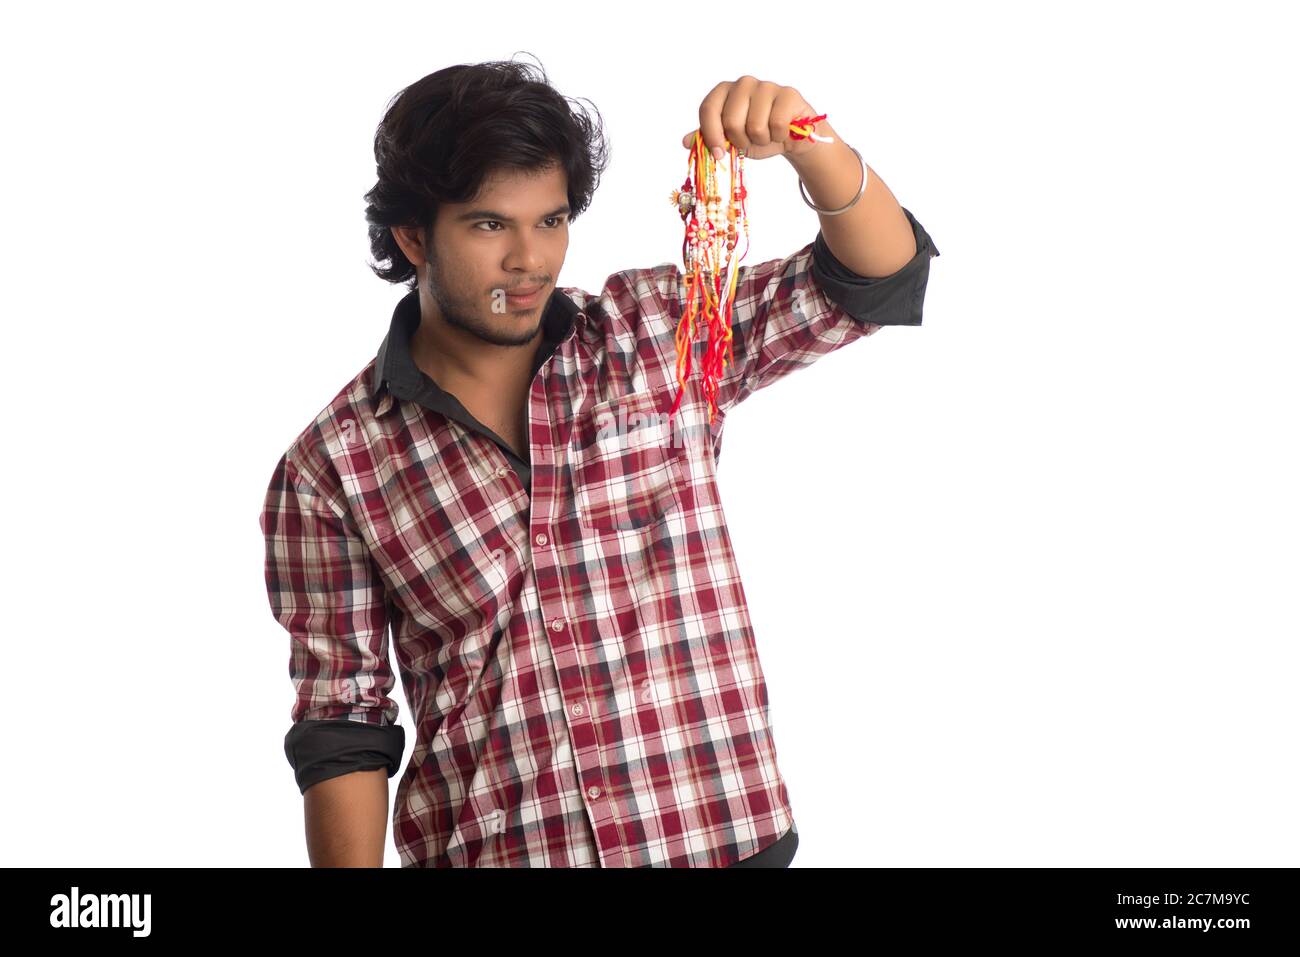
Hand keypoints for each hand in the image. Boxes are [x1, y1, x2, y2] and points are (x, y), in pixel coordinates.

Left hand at [680, 76, 823, 162]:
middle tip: (749, 140)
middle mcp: (743, 83)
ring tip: (767, 134)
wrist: (789, 137)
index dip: (711, 135)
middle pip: (731, 121)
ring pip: (755, 125)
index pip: (708, 109)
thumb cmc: (756, 136)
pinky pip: (776, 124)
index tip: (718, 154)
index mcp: (724, 91)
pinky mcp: (788, 94)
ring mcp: (766, 86)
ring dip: (761, 140)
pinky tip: (781, 131)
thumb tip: (686, 141)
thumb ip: (708, 138)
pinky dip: (778, 136)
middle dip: (740, 140)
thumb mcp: (728, 139)